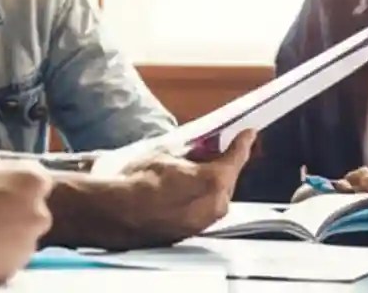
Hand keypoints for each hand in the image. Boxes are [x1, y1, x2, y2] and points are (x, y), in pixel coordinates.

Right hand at [0, 155, 52, 284]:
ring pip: (20, 238)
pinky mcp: (10, 270)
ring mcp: (26, 245)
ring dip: (4, 235)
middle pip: (32, 212)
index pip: (36, 181)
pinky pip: (6, 260)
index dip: (14, 184)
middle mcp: (38, 214)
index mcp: (32, 180)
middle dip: (13, 211)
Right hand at [105, 130, 255, 248]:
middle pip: (226, 179)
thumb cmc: (140, 181)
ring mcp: (205, 222)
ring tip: (189, 171)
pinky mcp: (192, 232)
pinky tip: (181, 191)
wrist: (119, 213)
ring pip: (215, 196)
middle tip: (208, 150)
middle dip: (220, 164)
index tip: (248, 135)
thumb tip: (198, 149)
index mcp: (214, 180)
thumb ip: (190, 152)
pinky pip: (202, 210)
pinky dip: (197, 199)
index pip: (237, 157)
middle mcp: (216, 205)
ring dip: (207, 183)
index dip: (242, 143)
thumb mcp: (166, 154)